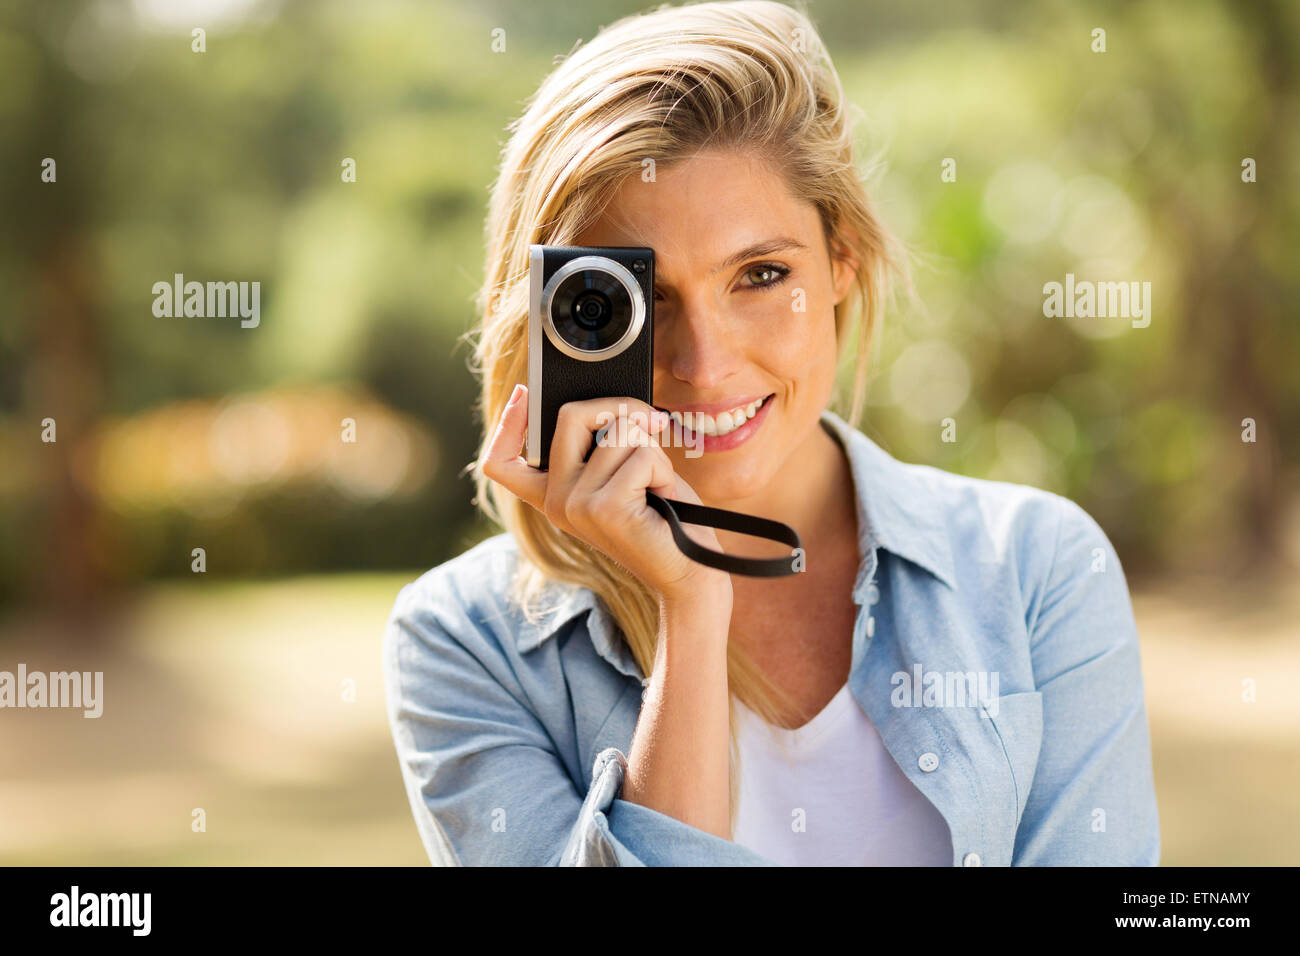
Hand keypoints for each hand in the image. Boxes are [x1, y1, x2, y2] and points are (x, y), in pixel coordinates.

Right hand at [481, 384, 733, 608]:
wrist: (690, 572)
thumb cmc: (663, 517)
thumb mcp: (623, 474)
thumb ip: (604, 442)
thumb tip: (614, 402)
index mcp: (552, 495)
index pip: (502, 461)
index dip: (507, 422)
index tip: (522, 394)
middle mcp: (555, 501)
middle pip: (570, 416)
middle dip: (619, 406)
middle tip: (651, 423)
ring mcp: (574, 504)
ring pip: (619, 430)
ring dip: (653, 449)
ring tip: (657, 485)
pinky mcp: (604, 508)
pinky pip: (642, 453)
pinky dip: (664, 468)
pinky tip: (664, 497)